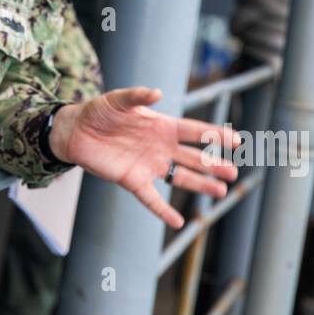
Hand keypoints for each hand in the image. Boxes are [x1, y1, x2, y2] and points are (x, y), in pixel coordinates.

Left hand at [50, 87, 239, 229]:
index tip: (237, 141)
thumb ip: (138, 96)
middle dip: (214, 165)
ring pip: (180, 178)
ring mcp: (149, 165)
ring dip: (200, 185)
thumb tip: (157, 92)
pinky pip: (152, 199)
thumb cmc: (99, 111)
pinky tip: (179, 222)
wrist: (76, 131)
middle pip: (193, 158)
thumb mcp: (117, 99)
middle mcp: (161, 148)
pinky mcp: (133, 181)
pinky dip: (164, 211)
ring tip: (221, 193)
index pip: (195, 132)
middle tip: (233, 172)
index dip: (215, 135)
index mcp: (162, 126)